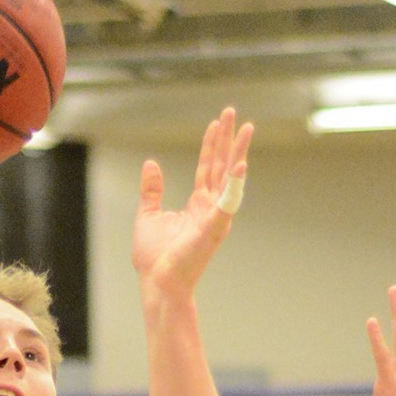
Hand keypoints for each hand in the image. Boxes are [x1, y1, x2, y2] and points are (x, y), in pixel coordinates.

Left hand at [132, 107, 251, 299]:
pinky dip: (235, 184)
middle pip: (223, 165)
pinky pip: (227, 203)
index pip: (208, 167)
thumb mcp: (148, 215)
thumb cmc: (154, 257)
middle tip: (234, 112)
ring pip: (230, 178)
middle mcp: (211, 208)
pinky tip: (240, 164)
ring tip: (247, 128)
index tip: (217, 122)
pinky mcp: (214, 229)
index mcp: (198, 204)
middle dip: (229, 139)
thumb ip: (152, 190)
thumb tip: (151, 163)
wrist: (157, 283)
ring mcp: (215, 217)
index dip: (212, 144)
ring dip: (239, 152)